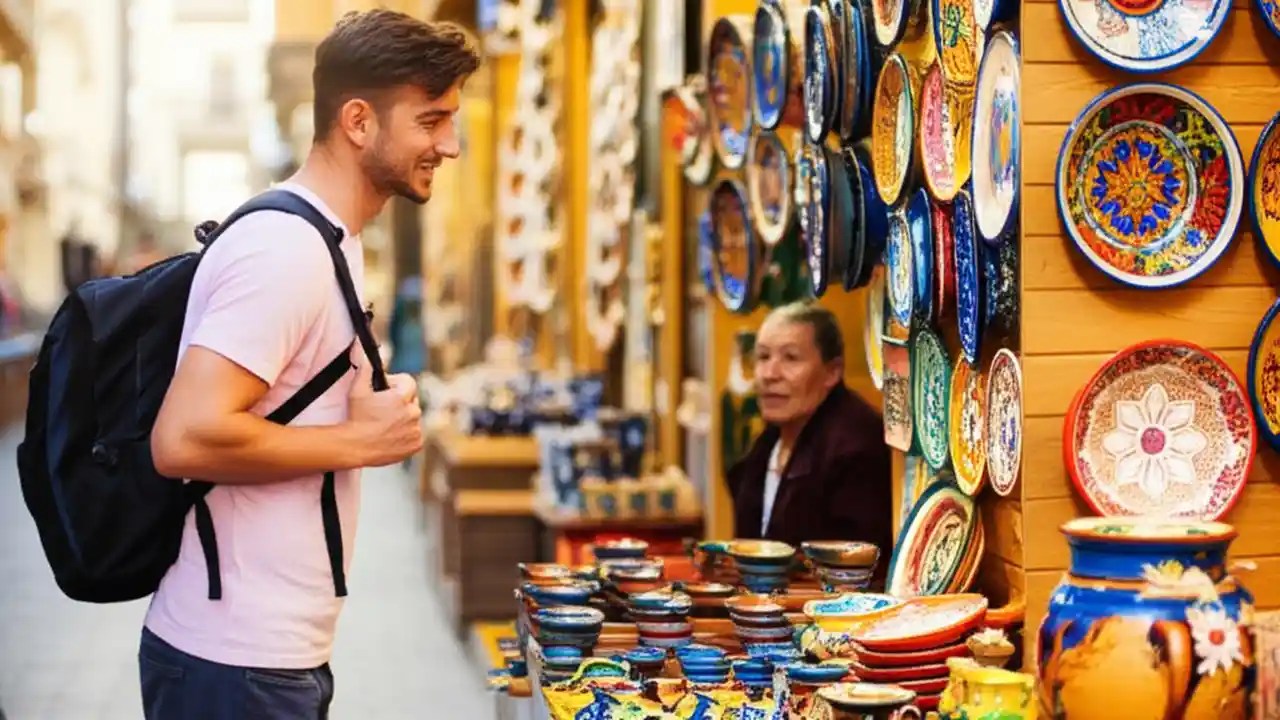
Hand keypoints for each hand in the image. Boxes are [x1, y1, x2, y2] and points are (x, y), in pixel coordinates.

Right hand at [347, 350, 422, 466]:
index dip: (397, 385)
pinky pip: (415, 434)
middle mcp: (413, 413)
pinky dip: (407, 434)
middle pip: (412, 401)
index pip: (409, 382)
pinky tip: (391, 435)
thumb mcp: (357, 390)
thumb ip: (364, 367)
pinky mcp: (416, 444)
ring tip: (386, 424)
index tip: (386, 391)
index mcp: (402, 397)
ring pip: (413, 418)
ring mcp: (416, 429)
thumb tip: (361, 346)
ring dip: (403, 418)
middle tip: (383, 410)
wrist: (355, 446)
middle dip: (400, 402)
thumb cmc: (356, 418)